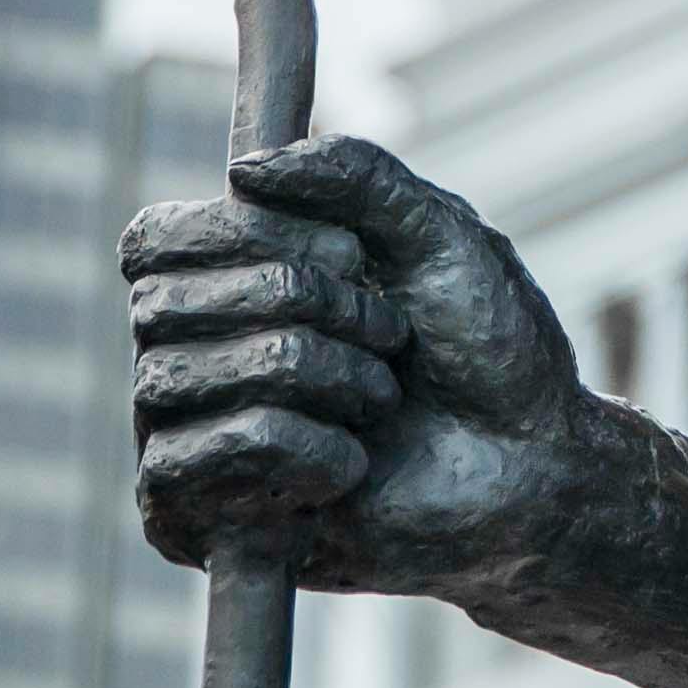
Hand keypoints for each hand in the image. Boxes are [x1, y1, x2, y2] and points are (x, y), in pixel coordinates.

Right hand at [125, 134, 587, 588]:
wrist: (534, 467)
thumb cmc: (485, 348)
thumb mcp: (439, 232)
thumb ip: (355, 175)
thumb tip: (246, 171)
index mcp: (229, 273)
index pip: (153, 240)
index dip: (245, 236)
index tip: (349, 252)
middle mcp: (192, 349)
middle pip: (162, 304)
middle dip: (305, 306)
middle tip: (390, 335)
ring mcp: (192, 434)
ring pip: (179, 378)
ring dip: (318, 376)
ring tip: (380, 398)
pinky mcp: (204, 516)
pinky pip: (200, 459)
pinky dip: (304, 450)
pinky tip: (352, 465)